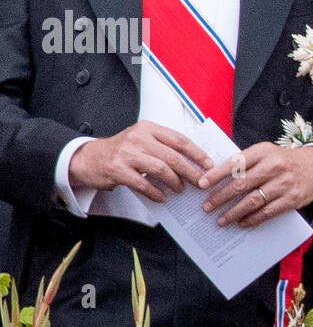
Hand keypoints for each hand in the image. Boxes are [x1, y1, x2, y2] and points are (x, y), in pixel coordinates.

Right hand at [68, 121, 211, 202]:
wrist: (88, 158)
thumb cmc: (121, 151)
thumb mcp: (142, 141)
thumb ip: (163, 147)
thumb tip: (192, 162)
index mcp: (148, 128)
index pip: (178, 139)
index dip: (196, 153)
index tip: (208, 165)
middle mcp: (138, 138)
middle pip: (172, 156)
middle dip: (190, 171)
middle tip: (200, 183)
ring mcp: (127, 153)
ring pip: (160, 169)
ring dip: (174, 182)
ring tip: (180, 190)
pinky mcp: (117, 169)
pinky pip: (142, 184)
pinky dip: (155, 193)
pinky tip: (162, 198)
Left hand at [198, 142, 312, 227]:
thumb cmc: (284, 161)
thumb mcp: (267, 153)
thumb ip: (246, 162)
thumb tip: (217, 177)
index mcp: (264, 151)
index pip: (235, 162)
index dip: (216, 174)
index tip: (201, 184)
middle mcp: (274, 166)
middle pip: (241, 184)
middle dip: (220, 197)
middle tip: (206, 206)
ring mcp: (284, 184)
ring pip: (252, 201)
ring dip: (233, 212)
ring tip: (220, 220)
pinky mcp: (292, 200)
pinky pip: (267, 212)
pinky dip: (252, 219)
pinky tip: (241, 223)